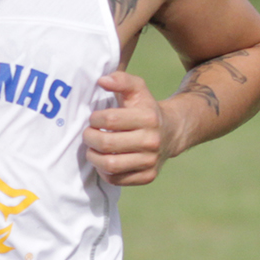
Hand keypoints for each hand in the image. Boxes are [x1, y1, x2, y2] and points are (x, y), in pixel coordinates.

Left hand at [83, 71, 169, 185]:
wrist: (171, 132)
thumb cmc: (146, 109)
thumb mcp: (137, 89)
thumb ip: (121, 80)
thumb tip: (102, 81)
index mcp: (148, 118)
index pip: (109, 119)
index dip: (95, 119)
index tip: (94, 119)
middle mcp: (152, 141)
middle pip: (107, 144)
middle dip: (90, 138)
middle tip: (88, 134)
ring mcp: (150, 161)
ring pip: (110, 164)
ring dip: (93, 156)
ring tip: (92, 149)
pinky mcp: (148, 176)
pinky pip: (116, 179)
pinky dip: (104, 171)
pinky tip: (104, 160)